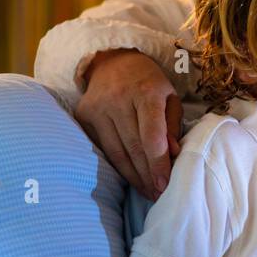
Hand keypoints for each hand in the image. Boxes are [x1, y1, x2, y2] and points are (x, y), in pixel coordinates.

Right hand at [76, 49, 183, 200]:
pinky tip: (130, 178)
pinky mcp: (83, 116)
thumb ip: (173, 125)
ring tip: (147, 192)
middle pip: (133, 147)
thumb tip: (172, 154)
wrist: (114, 62)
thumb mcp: (169, 97)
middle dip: (147, 175)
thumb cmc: (149, 84)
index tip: (165, 184)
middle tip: (159, 194)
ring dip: (132, 176)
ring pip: (116, 152)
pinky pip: (102, 148)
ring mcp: (97, 108)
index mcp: (146, 92)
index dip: (158, 162)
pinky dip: (117, 166)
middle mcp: (119, 99)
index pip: (151, 135)